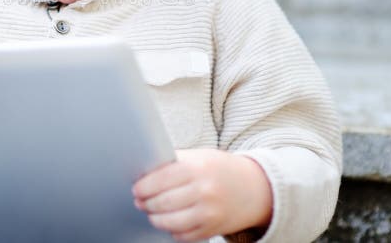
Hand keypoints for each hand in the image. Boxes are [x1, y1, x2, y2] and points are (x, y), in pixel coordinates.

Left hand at [132, 149, 272, 241]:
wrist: (254, 188)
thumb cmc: (220, 169)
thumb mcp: (198, 157)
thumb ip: (173, 162)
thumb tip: (144, 171)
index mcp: (197, 168)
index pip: (160, 180)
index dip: (143, 187)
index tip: (136, 189)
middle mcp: (204, 191)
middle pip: (163, 203)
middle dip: (146, 204)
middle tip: (140, 201)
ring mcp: (209, 213)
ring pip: (170, 222)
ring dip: (155, 219)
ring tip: (151, 213)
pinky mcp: (213, 229)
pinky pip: (184, 235)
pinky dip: (173, 231)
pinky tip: (170, 222)